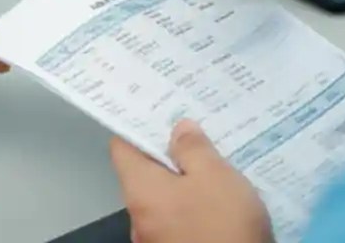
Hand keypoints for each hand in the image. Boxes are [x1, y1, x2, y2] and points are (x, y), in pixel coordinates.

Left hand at [110, 120, 271, 242]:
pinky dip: (192, 205)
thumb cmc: (222, 224)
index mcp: (140, 190)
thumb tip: (178, 129)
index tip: (159, 112)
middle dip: (168, 155)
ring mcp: (154, 238)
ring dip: (183, 182)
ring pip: (163, 198)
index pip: (122, 148)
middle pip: (143, 174)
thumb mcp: (215, 176)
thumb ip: (194, 149)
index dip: (138, 127)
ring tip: (211, 164)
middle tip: (194, 134)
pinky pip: (177, 218)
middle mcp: (139, 216)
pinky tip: (218, 199)